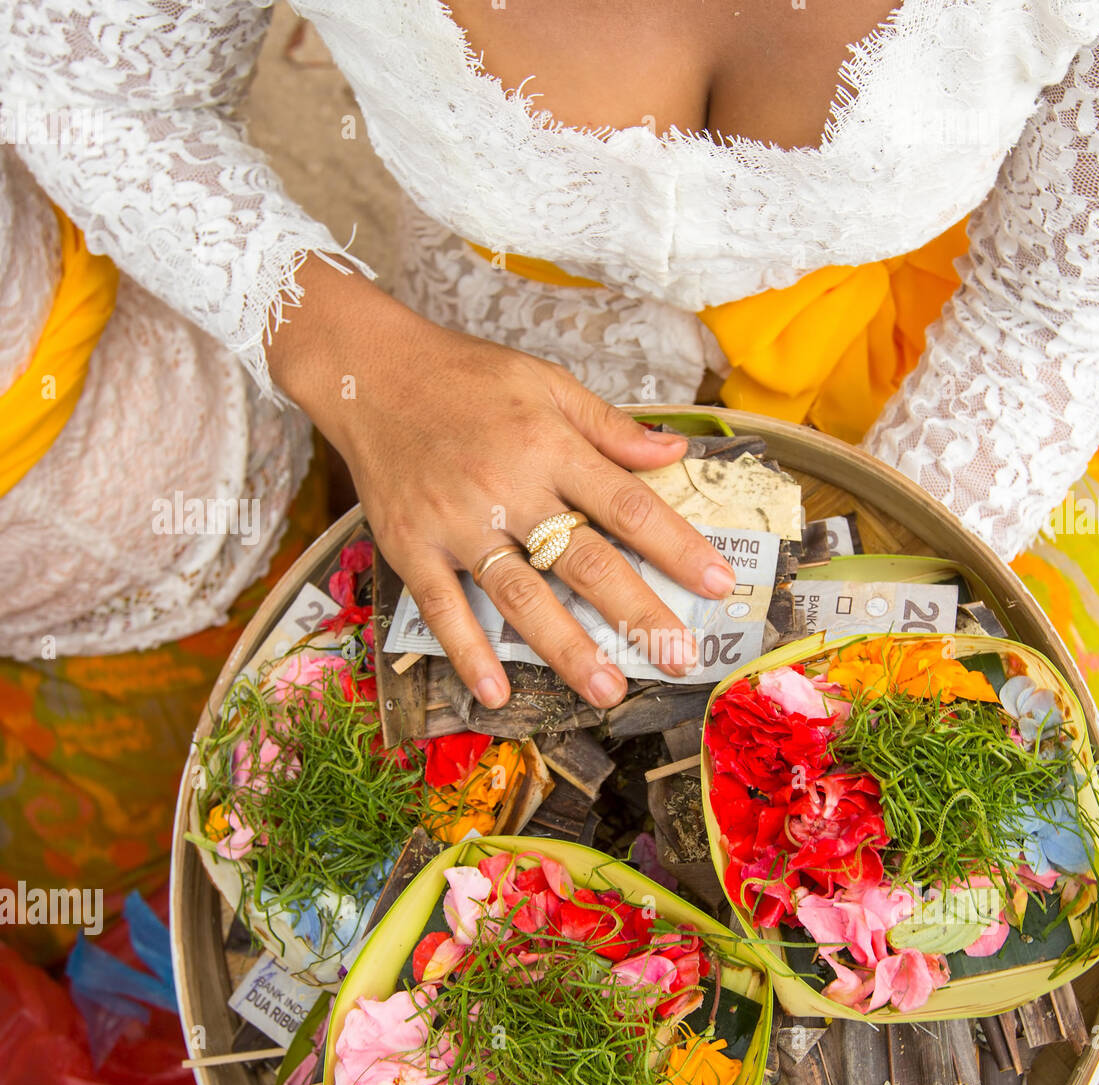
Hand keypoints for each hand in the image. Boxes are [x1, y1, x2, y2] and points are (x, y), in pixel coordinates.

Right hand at [267, 256, 734, 709]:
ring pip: (521, 596)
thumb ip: (611, 426)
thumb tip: (676, 455)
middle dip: (637, 613)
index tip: (718, 585)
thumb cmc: (466, 375)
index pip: (628, 505)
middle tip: (678, 657)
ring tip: (608, 689)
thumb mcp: (547, 381)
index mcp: (549, 445)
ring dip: (567, 648)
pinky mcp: (411, 545)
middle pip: (583, 561)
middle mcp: (507, 488)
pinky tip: (496, 690)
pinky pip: (442, 607)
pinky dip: (467, 651)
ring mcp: (456, 523)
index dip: (677, 547)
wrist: (368, 369)